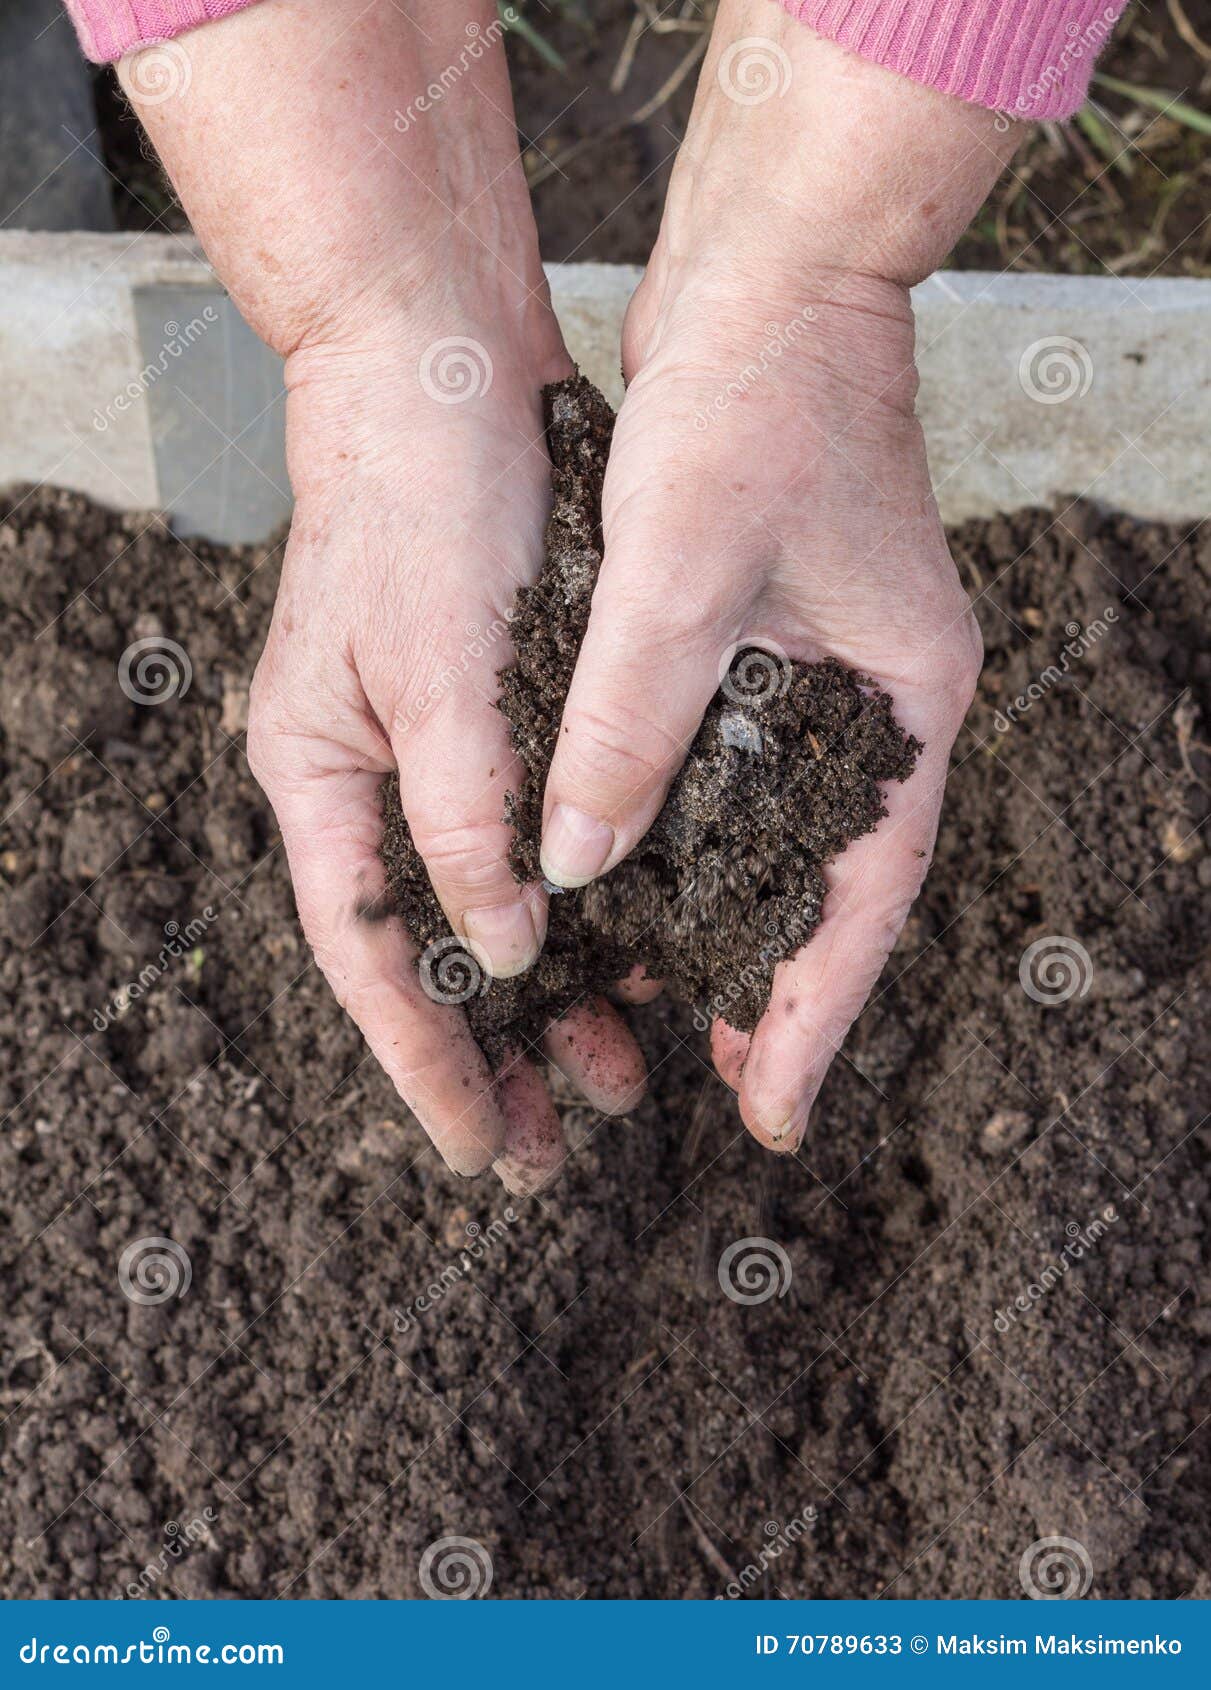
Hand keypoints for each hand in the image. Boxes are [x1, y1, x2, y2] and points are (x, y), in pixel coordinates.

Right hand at [124, 0, 645, 1193]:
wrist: (450, 357)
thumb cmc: (430, 504)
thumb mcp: (447, 674)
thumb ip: (466, 822)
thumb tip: (512, 953)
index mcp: (321, 775)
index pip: (372, 954)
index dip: (429, 1060)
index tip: (479, 1148)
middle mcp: (370, 774)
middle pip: (430, 947)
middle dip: (495, 1045)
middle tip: (556, 1139)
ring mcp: (433, 742)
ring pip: (494, 900)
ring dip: (556, 984)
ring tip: (620, 1065)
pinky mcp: (496, 707)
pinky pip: (538, 836)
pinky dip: (585, 899)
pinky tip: (642, 944)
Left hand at [539, 2, 1019, 1150]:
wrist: (773, 272)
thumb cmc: (753, 403)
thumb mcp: (679, 575)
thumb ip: (629, 728)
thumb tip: (570, 865)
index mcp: (908, 695)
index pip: (865, 894)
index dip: (814, 1012)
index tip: (769, 1112)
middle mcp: (886, 693)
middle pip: (836, 876)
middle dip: (777, 982)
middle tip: (716, 1079)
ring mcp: (839, 663)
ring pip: (790, 828)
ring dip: (737, 913)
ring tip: (674, 1004)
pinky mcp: (785, 630)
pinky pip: (750, 764)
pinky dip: (703, 829)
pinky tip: (647, 875)